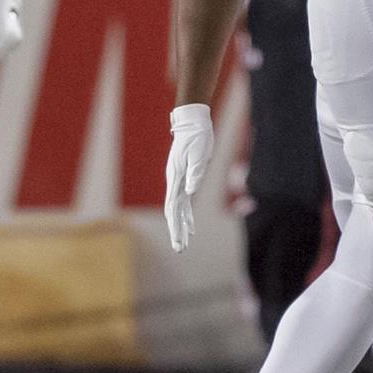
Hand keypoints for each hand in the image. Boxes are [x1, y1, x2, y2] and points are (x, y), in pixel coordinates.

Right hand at [166, 103, 214, 250]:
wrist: (193, 123)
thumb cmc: (197, 137)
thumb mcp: (199, 154)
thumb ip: (194, 173)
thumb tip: (190, 192)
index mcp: (176, 178)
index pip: (173, 208)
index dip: (175, 226)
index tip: (178, 240)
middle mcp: (175, 182)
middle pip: (173, 213)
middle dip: (176, 232)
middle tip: (180, 249)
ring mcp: (178, 181)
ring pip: (178, 210)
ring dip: (181, 227)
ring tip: (184, 244)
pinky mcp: (185, 179)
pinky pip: (185, 202)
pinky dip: (187, 216)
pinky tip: (191, 227)